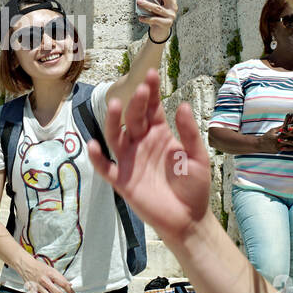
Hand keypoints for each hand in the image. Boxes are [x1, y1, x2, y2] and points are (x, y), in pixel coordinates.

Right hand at [17, 255, 74, 292]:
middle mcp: (45, 280)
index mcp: (51, 274)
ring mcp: (38, 286)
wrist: (26, 265)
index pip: (63, 284)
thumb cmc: (40, 267)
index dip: (70, 290)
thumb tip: (70, 285)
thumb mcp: (52, 269)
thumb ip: (60, 277)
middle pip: (57, 292)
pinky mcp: (32, 290)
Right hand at [87, 69, 211, 246]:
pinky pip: (106, 168)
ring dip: (113, 122)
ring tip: (114, 106)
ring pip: (116, 137)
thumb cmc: (194, 187)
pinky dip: (98, 158)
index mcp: (160, 135)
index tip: (151, 74)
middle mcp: (142, 144)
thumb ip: (189, 133)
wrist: (188, 218)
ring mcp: (130, 161)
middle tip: (140, 88)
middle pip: (134, 118)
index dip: (151, 92)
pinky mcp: (122, 181)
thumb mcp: (198, 157)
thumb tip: (183, 105)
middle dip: (136, 103)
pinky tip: (94, 145)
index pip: (152, 108)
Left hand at [137, 0, 177, 40]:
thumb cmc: (157, 16)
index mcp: (171, 0)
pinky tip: (140, 17)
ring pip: (158, 8)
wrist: (160, 32)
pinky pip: (155, 19)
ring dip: (147, 4)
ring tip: (138, 1)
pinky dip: (146, 18)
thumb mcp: (156, 6)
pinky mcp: (167, 24)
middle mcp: (173, 7)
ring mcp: (171, 15)